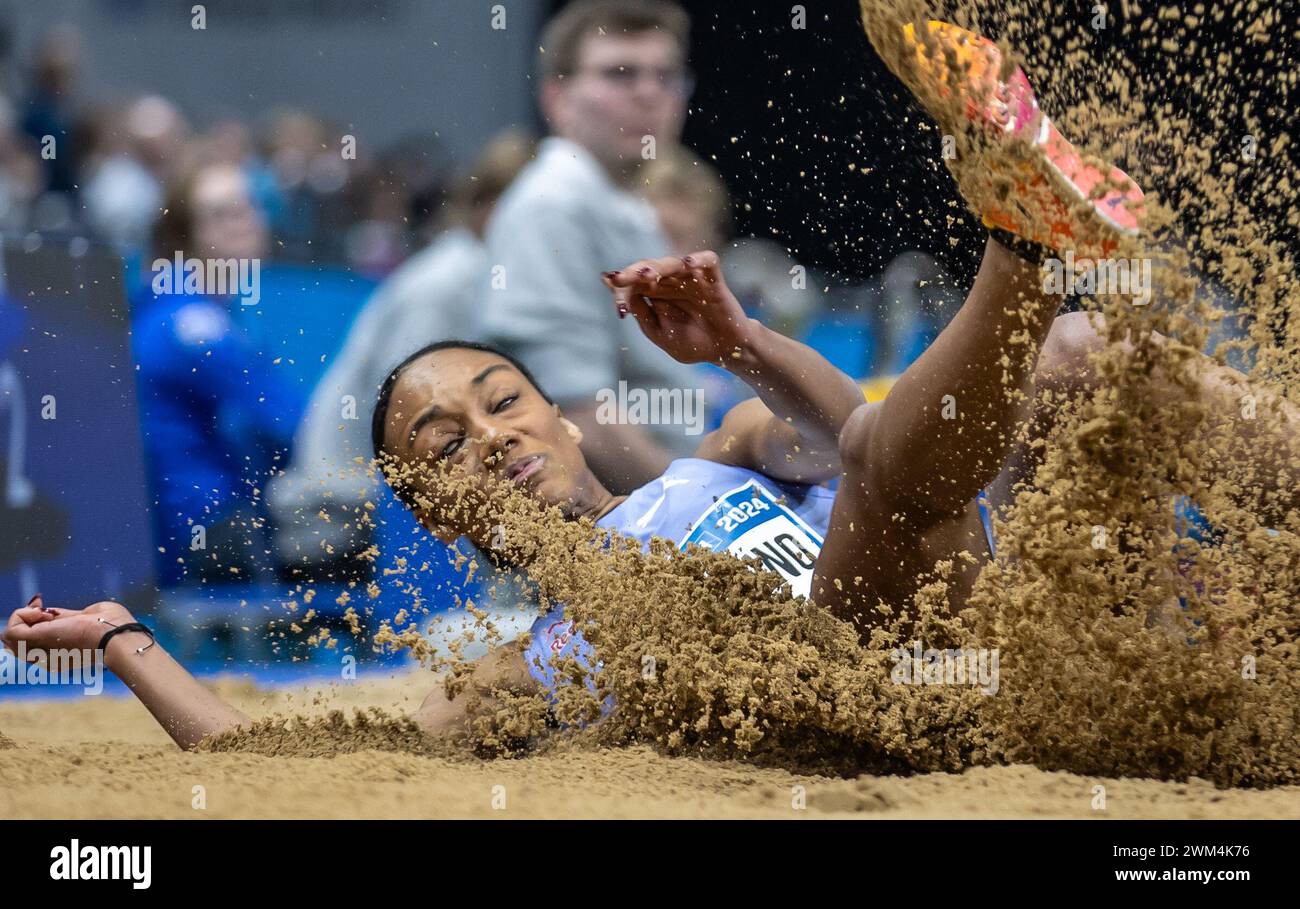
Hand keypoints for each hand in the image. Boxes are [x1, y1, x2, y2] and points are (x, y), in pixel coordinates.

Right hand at [3, 595, 136, 657]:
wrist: (115, 635)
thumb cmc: (110, 624)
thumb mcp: (84, 617)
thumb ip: (64, 618)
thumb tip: (49, 612)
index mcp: (61, 653)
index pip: (33, 638)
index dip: (34, 620)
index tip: (46, 609)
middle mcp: (47, 657)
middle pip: (17, 641)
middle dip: (25, 618)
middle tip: (43, 609)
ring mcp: (40, 653)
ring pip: (9, 636)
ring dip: (24, 617)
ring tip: (45, 613)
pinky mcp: (35, 644)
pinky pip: (9, 632)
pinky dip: (19, 616)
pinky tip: (40, 613)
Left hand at [604, 251, 754, 364]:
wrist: (724, 352)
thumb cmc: (692, 343)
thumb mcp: (660, 333)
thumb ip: (642, 314)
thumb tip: (621, 294)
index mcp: (655, 293)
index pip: (633, 283)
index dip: (621, 289)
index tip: (615, 300)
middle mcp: (671, 282)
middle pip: (648, 268)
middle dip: (632, 274)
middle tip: (619, 279)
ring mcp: (692, 278)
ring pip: (673, 263)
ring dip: (659, 267)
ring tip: (646, 275)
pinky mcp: (713, 280)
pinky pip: (708, 261)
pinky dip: (699, 259)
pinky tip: (688, 264)